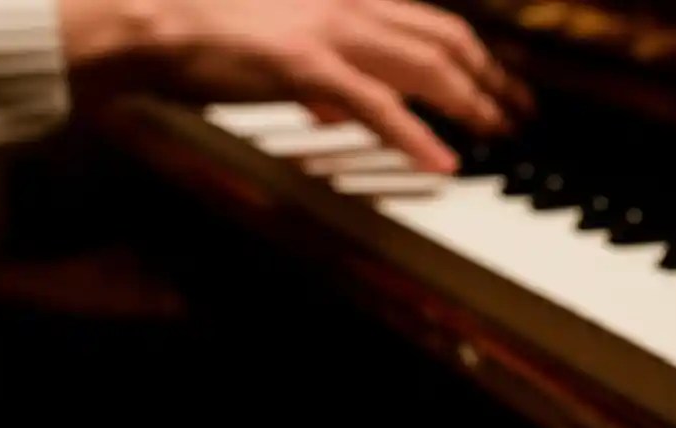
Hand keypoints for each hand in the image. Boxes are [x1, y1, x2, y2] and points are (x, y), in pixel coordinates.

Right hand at [59, 0, 532, 171]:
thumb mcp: (281, 49)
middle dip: (493, 79)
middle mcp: (350, 5)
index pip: (434, 22)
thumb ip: (322, 78)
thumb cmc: (209, 34)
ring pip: (425, 66)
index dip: (478, 56)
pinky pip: (377, 105)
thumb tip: (343, 112)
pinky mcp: (306, 66)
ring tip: (502, 135)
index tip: (504, 85)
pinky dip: (416, 136)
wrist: (154, 19)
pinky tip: (443, 164)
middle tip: (522, 114)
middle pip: (447, 40)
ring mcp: (331, 32)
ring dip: (472, 104)